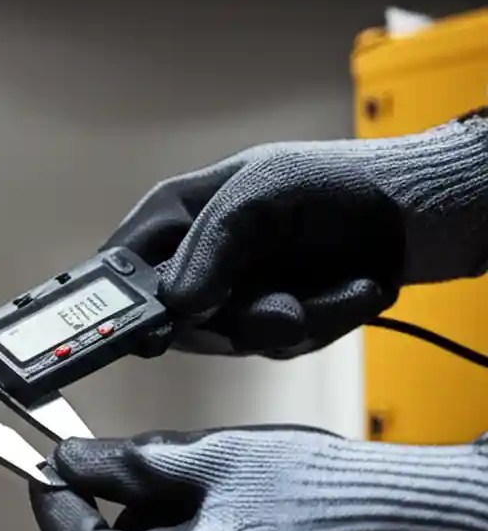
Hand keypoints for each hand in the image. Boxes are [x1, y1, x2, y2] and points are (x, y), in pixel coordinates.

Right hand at [111, 113, 487, 358]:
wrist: (411, 215)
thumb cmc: (331, 182)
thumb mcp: (263, 190)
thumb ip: (210, 243)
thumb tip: (175, 305)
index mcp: (173, 218)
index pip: (118, 269)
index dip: (120, 305)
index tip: (152, 329)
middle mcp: (195, 263)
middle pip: (174, 322)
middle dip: (236, 319)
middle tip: (284, 309)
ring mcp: (232, 299)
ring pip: (231, 342)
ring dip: (293, 319)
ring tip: (342, 285)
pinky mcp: (271, 326)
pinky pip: (278, 348)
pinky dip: (324, 321)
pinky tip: (352, 289)